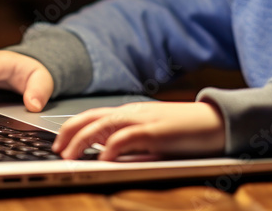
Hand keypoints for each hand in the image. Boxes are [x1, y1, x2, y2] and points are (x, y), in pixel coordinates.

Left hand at [52, 101, 225, 160]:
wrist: (216, 122)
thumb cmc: (186, 131)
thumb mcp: (152, 137)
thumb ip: (131, 143)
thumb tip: (108, 157)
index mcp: (130, 113)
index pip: (91, 116)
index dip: (71, 129)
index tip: (58, 143)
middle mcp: (132, 113)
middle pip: (90, 118)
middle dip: (68, 134)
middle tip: (56, 151)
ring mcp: (143, 120)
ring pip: (102, 125)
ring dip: (81, 141)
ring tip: (68, 156)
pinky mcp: (155, 132)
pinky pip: (127, 137)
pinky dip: (111, 148)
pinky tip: (102, 159)